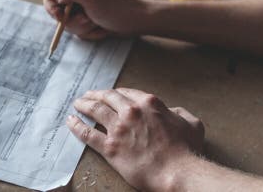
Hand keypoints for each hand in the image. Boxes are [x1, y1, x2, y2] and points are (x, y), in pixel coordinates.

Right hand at [42, 0, 148, 38]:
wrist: (136, 22)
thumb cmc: (117, 8)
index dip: (51, 4)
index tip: (59, 17)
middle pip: (57, 7)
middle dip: (71, 20)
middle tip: (88, 21)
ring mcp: (82, 2)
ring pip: (66, 20)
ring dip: (81, 27)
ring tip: (97, 24)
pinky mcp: (87, 14)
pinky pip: (76, 27)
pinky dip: (88, 32)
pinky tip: (100, 29)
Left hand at [67, 88, 203, 190]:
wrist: (175, 170)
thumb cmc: (186, 149)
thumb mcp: (192, 123)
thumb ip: (180, 112)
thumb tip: (173, 111)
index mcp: (150, 103)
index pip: (128, 92)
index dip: (117, 92)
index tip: (111, 93)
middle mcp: (132, 111)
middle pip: (109, 97)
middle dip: (97, 94)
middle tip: (88, 94)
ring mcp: (119, 128)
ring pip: (96, 110)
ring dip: (84, 104)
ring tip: (78, 103)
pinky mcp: (110, 147)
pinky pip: (88, 134)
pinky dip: (77, 126)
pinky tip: (71, 122)